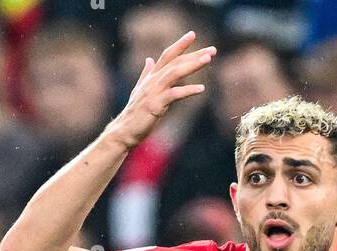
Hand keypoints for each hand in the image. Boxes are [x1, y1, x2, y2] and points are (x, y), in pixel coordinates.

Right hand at [109, 31, 214, 149]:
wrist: (124, 130)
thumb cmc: (135, 114)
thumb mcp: (140, 90)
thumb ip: (146, 74)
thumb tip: (149, 59)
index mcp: (151, 77)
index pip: (167, 55)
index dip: (180, 44)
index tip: (193, 34)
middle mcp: (153, 80)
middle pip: (175, 62)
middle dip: (194, 54)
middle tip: (212, 50)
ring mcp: (154, 91)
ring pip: (175, 73)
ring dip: (192, 65)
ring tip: (208, 60)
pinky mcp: (156, 105)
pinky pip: (174, 94)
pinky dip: (188, 90)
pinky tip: (201, 89)